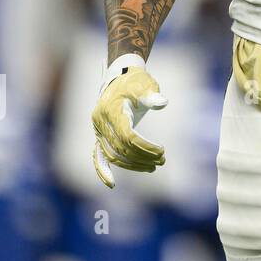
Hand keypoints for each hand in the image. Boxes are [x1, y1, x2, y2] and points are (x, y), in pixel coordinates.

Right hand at [91, 57, 167, 188]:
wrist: (120, 77)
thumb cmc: (136, 81)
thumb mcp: (145, 84)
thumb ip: (152, 95)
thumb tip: (162, 102)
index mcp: (111, 110)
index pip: (127, 136)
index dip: (144, 147)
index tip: (161, 151)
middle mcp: (100, 122)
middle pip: (121, 148)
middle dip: (142, 157)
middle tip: (162, 160)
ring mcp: (98, 129)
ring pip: (113, 154)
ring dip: (133, 163)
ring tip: (153, 166)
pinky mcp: (99, 134)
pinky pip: (98, 155)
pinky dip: (103, 170)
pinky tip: (111, 184)